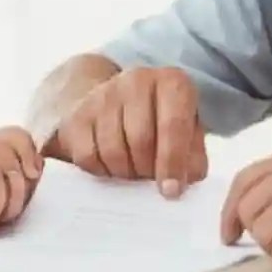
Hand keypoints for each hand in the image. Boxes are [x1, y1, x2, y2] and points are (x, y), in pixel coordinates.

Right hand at [52, 67, 207, 197]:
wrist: (116, 100)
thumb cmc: (161, 121)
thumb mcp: (189, 133)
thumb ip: (192, 158)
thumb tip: (178, 183)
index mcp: (172, 84)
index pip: (173, 125)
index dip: (173, 162)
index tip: (171, 191)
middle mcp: (137, 81)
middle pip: (140, 141)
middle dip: (147, 170)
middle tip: (150, 178)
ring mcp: (104, 95)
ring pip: (112, 151)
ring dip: (124, 173)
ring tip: (133, 170)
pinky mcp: (79, 114)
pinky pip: (87, 156)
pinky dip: (101, 171)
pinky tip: (111, 165)